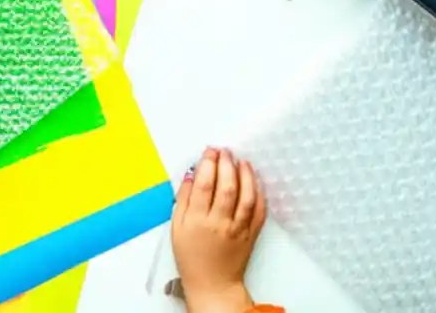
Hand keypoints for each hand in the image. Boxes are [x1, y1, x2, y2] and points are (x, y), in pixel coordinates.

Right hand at [172, 147, 265, 312]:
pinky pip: (259, 210)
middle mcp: (219, 223)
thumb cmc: (191, 257)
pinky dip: (259, 193)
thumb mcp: (177, 228)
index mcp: (198, 221)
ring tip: (242, 161)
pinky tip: (254, 181)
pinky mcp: (251, 233)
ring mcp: (238, 228)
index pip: (203, 185)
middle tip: (225, 152)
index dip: (207, 164)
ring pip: (246, 196)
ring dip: (245, 175)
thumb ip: (182, 200)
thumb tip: (190, 176)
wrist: (213, 283)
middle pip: (226, 187)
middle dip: (226, 164)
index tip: (209, 152)